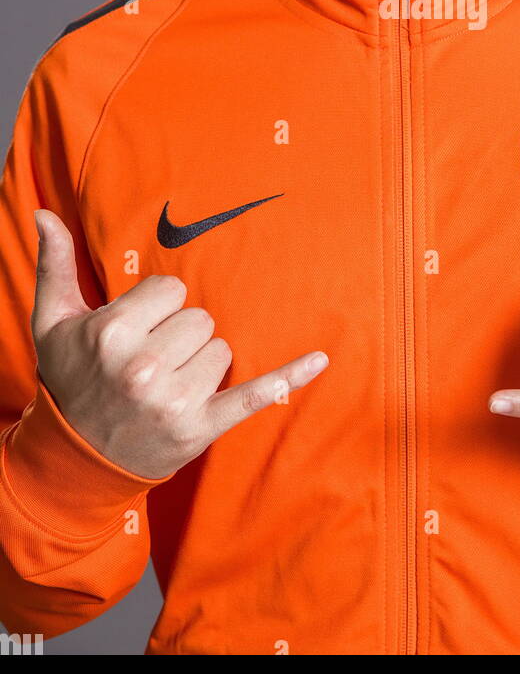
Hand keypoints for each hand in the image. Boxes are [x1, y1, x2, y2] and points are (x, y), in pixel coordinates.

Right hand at [30, 209, 328, 479]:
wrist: (76, 460)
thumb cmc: (71, 381)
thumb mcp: (53, 324)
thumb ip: (53, 265)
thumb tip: (44, 213)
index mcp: (112, 334)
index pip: (171, 291)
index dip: (156, 308)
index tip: (136, 332)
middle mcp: (143, 368)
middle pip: (200, 319)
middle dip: (178, 336)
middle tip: (148, 364)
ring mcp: (174, 401)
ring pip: (222, 350)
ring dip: (200, 364)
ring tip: (165, 385)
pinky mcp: (201, 428)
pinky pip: (255, 395)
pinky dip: (288, 378)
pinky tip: (321, 359)